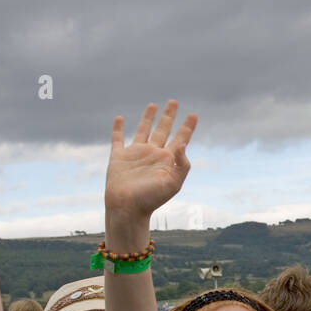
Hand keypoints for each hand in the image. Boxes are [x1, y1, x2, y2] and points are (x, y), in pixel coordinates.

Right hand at [104, 102, 196, 222]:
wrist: (127, 208)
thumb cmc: (151, 199)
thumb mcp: (173, 184)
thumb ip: (182, 164)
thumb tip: (183, 144)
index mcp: (167, 160)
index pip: (180, 139)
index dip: (187, 127)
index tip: (193, 115)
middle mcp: (152, 154)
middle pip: (163, 130)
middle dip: (169, 116)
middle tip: (174, 101)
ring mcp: (135, 155)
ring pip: (143, 130)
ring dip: (148, 118)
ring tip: (153, 105)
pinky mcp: (119, 157)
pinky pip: (118, 139)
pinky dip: (117, 129)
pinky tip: (120, 118)